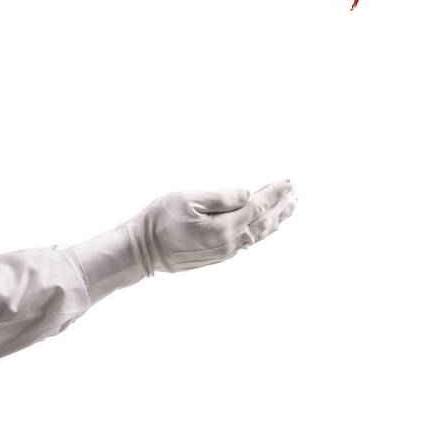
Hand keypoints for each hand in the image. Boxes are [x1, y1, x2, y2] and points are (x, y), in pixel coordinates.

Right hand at [121, 180, 295, 275]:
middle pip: (264, 223)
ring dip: (275, 220)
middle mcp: (229, 244)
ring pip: (258, 234)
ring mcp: (224, 252)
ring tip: (289, 208)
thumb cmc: (159, 220)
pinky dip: (261, 231)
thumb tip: (247, 195)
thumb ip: (222, 197)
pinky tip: (266, 226)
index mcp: (224, 228)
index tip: (288, 182)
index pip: (258, 207)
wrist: (142, 251)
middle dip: (280, 207)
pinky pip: (248, 242)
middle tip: (294, 193)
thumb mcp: (188, 199)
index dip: (275, 194)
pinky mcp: (217, 255)